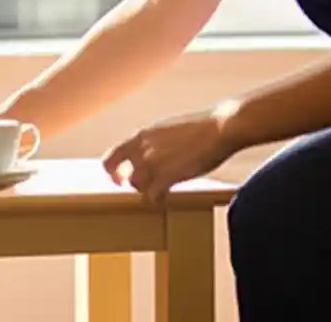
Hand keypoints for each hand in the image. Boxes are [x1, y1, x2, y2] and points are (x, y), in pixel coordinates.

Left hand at [101, 108, 237, 206]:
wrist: (219, 129)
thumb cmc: (200, 128)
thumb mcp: (167, 129)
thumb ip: (154, 142)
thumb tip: (152, 152)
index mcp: (141, 136)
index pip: (111, 157)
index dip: (112, 171)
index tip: (118, 178)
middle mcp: (141, 150)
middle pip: (125, 177)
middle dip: (135, 184)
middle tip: (145, 188)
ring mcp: (152, 164)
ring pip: (138, 188)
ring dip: (148, 192)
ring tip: (161, 192)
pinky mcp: (166, 177)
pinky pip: (153, 198)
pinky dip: (158, 201)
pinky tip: (166, 200)